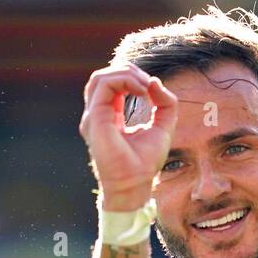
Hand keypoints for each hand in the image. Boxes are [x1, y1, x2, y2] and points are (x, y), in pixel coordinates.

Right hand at [78, 63, 177, 211]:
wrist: (135, 184)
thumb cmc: (145, 162)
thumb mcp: (163, 126)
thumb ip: (164, 103)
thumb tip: (154, 81)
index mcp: (109, 116)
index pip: (112, 84)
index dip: (133, 77)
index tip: (152, 89)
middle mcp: (97, 115)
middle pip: (103, 77)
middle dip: (129, 72)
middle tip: (148, 85)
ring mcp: (93, 117)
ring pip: (100, 77)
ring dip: (126, 74)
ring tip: (145, 87)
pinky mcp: (95, 119)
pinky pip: (104, 85)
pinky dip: (125, 80)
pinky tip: (141, 91)